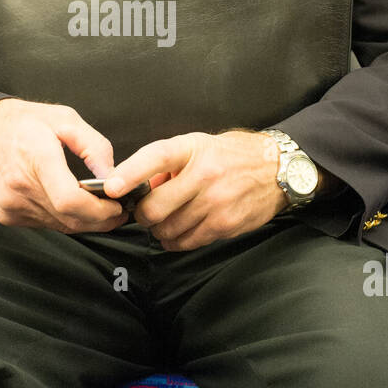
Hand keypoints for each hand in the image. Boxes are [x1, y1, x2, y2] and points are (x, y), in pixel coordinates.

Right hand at [0, 98, 127, 233]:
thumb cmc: (23, 122)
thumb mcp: (65, 119)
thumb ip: (94, 147)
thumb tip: (112, 177)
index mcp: (36, 157)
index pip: (69, 200)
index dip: (99, 210)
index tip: (117, 204)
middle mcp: (19, 186)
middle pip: (69, 218)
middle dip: (100, 219)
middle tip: (119, 210)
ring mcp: (10, 204)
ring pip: (60, 226)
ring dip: (85, 222)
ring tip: (101, 207)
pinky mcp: (6, 215)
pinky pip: (46, 224)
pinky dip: (64, 219)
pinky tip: (73, 206)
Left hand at [103, 129, 288, 250]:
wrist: (276, 169)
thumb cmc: (231, 155)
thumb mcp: (198, 145)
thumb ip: (167, 165)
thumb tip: (139, 188)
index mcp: (192, 149)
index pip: (156, 158)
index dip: (130, 173)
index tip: (111, 187)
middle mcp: (205, 174)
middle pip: (155, 207)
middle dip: (142, 214)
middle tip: (145, 210)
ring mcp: (216, 202)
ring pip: (168, 229)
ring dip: (159, 229)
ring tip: (168, 218)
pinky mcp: (225, 225)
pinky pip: (187, 242)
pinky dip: (176, 240)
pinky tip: (181, 229)